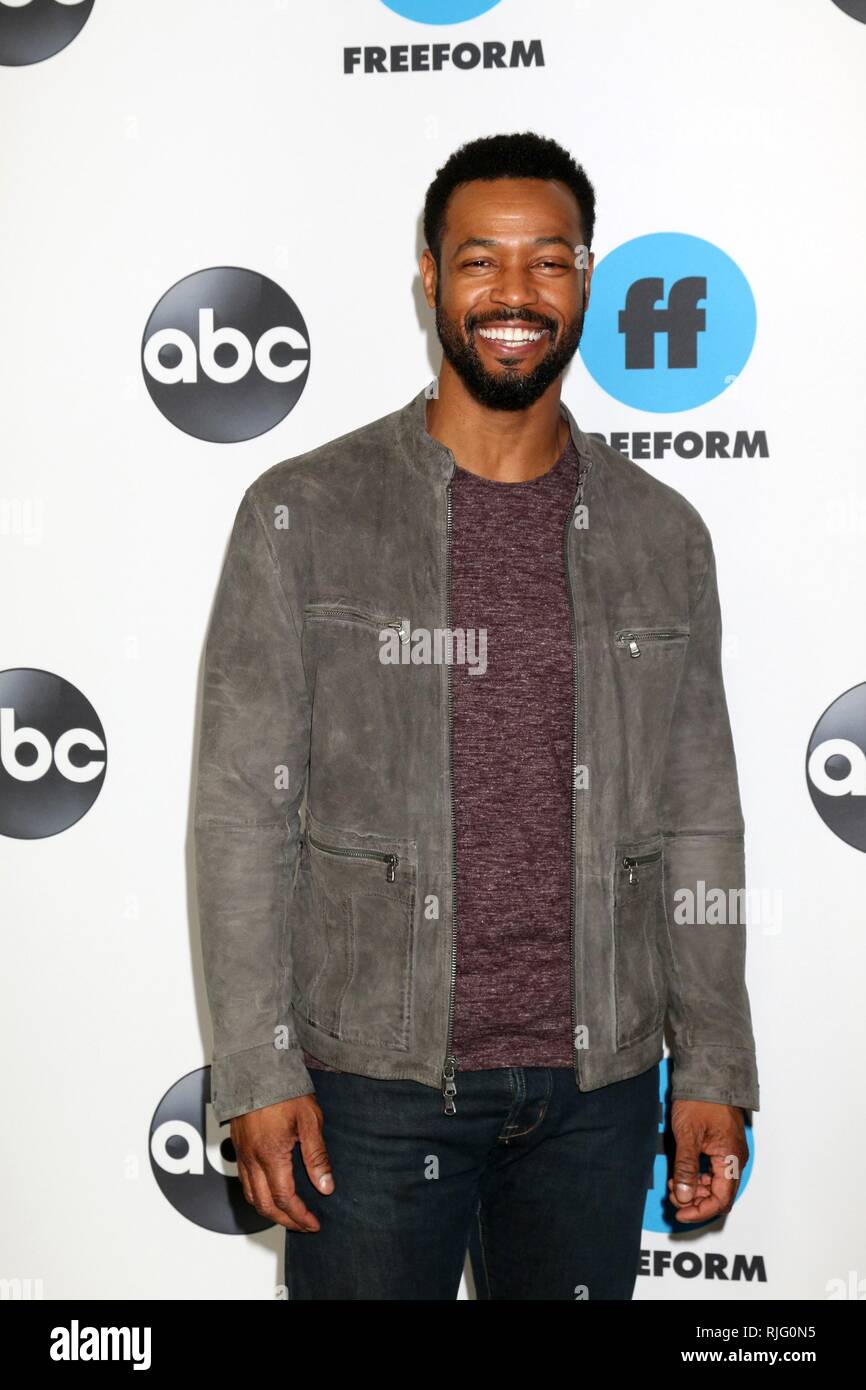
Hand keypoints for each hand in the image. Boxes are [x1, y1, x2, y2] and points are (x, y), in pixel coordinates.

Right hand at [231, 1093, 333, 1231]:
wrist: (257, 1068)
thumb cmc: (284, 1090)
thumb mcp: (310, 1120)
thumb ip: (317, 1156)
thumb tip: (325, 1186)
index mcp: (271, 1154)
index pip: (284, 1199)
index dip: (300, 1216)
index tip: (313, 1223)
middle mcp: (252, 1158)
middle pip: (264, 1205)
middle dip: (285, 1220)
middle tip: (303, 1225)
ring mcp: (242, 1153)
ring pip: (251, 1196)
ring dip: (269, 1212)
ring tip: (289, 1215)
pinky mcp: (238, 1147)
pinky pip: (244, 1182)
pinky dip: (257, 1196)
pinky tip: (270, 1193)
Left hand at [668, 1099, 747, 1223]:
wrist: (707, 1074)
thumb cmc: (701, 1100)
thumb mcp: (687, 1135)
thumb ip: (686, 1168)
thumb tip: (683, 1196)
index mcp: (731, 1159)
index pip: (721, 1200)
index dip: (700, 1210)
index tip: (680, 1212)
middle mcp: (735, 1159)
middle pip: (720, 1195)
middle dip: (696, 1200)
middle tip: (673, 1196)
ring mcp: (730, 1153)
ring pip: (716, 1184)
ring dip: (696, 1189)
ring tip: (674, 1183)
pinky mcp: (722, 1146)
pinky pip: (713, 1171)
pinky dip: (698, 1176)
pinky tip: (682, 1173)